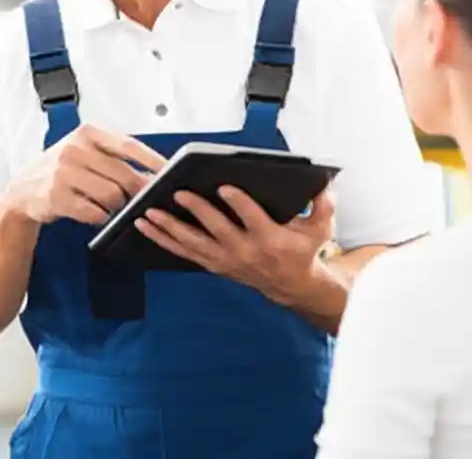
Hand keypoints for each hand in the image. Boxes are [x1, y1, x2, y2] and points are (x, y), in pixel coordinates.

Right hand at [6, 124, 167, 226]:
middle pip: (124, 174)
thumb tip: (153, 172)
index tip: (169, 172)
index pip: (129, 146)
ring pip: (112, 195)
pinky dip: (99, 217)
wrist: (23, 189)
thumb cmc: (60, 169)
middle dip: (138, 191)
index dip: (153, 160)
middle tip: (143, 199)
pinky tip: (94, 213)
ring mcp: (64, 174)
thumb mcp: (85, 150)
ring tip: (110, 205)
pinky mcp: (57, 197)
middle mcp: (75, 150)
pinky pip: (94, 212)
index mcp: (87, 134)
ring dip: (116, 206)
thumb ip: (115, 157)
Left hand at [135, 185, 335, 304]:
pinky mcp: (213, 264)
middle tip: (178, 192)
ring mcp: (225, 259)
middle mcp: (244, 251)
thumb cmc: (302, 251)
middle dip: (196, 210)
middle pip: (216, 229)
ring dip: (168, 227)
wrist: (291, 286)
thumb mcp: (320, 230)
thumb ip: (324, 207)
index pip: (252, 219)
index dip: (239, 203)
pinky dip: (163, 240)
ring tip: (148, 212)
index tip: (225, 186)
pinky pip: (183, 252)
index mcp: (270, 239)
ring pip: (192, 243)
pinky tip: (146, 227)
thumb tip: (326, 186)